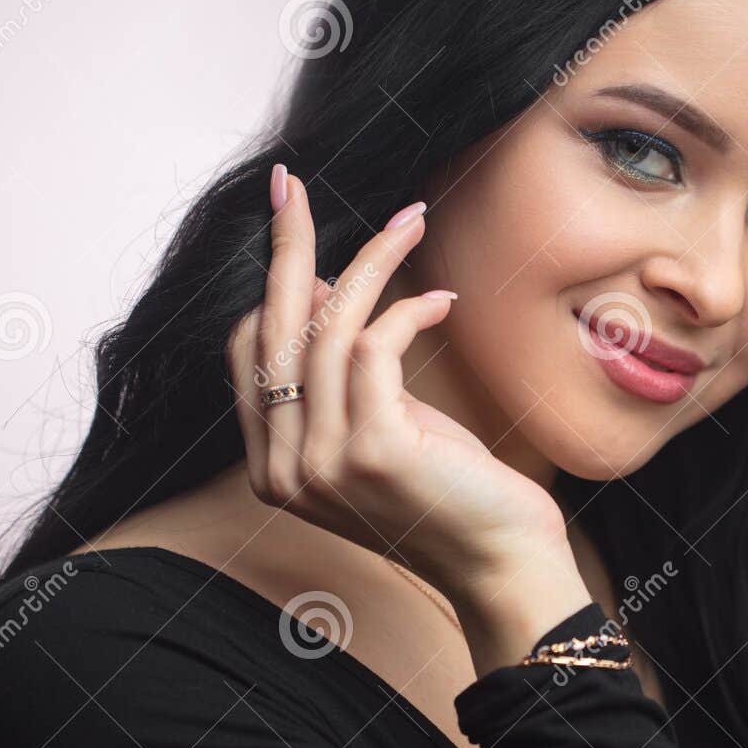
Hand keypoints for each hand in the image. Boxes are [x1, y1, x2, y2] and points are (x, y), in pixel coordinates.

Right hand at [225, 168, 575, 607]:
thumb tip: (315, 287)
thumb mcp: (377, 422)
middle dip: (282, 246)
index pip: (247, 354)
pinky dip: (407, 309)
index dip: (268, 285)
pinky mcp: (372, 450)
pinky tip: (438, 301)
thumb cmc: (446, 491)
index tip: (296, 228)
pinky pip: (375, 348)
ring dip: (369, 261)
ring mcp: (323, 464)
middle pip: (272, 330)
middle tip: (290, 184)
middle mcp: (285, 470)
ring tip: (408, 221)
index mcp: (274, 467)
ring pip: (327, 329)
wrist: (500, 562)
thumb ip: (337, 371)